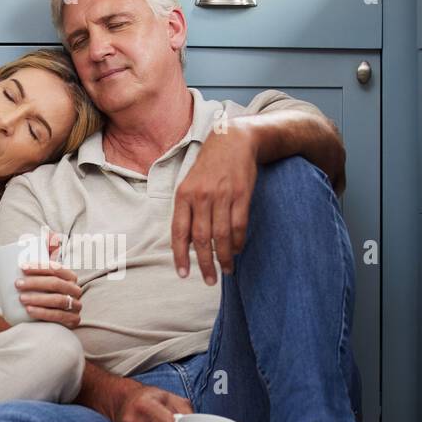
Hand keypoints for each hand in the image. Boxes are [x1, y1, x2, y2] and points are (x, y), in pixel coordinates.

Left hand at [13, 231, 82, 328]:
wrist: (47, 321)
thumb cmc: (44, 293)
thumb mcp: (44, 275)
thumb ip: (46, 254)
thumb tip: (49, 234)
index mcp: (70, 276)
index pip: (56, 268)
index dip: (39, 267)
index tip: (21, 268)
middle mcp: (75, 290)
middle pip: (56, 284)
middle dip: (36, 283)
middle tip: (17, 284)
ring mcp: (76, 306)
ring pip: (58, 300)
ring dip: (38, 298)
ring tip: (21, 298)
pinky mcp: (73, 321)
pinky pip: (59, 316)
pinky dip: (43, 313)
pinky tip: (29, 311)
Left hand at [171, 123, 257, 284]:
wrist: (233, 141)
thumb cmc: (209, 167)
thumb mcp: (190, 185)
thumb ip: (187, 212)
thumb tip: (186, 244)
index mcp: (184, 195)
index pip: (179, 232)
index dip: (180, 256)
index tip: (183, 274)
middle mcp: (201, 196)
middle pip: (202, 239)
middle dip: (205, 264)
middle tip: (209, 280)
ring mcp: (222, 195)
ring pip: (222, 236)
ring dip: (224, 257)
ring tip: (226, 270)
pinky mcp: (242, 194)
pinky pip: (239, 225)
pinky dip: (238, 242)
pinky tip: (237, 250)